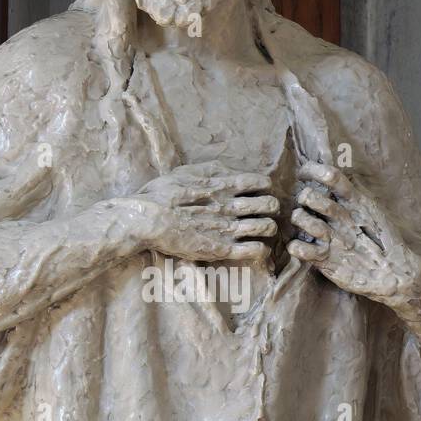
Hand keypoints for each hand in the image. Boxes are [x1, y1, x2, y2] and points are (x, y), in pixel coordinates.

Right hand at [131, 160, 278, 265]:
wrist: (149, 220)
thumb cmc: (161, 194)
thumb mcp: (185, 172)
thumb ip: (209, 171)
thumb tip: (229, 171)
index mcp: (223, 185)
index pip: (260, 182)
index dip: (265, 186)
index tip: (260, 191)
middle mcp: (231, 206)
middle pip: (269, 204)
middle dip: (271, 206)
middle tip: (265, 211)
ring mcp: (229, 229)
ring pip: (267, 226)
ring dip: (269, 227)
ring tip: (263, 229)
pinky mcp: (223, 250)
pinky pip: (255, 250)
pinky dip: (261, 249)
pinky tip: (257, 247)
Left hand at [288, 161, 420, 301]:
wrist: (395, 274)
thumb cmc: (382, 241)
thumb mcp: (371, 211)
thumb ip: (352, 196)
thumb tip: (332, 174)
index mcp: (356, 203)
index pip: (332, 177)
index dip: (312, 171)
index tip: (302, 173)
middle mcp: (343, 218)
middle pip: (312, 197)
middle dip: (303, 197)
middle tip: (303, 203)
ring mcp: (335, 239)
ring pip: (304, 220)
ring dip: (298, 218)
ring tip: (300, 221)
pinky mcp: (327, 260)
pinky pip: (302, 250)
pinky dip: (295, 246)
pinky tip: (296, 245)